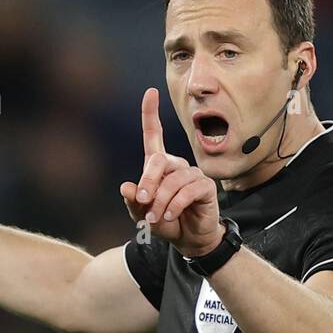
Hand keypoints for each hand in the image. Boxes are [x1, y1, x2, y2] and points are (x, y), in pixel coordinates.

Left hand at [120, 88, 222, 258]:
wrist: (189, 240)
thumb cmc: (166, 223)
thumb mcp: (143, 214)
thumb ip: (134, 201)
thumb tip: (126, 187)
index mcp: (160, 167)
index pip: (154, 135)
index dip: (151, 114)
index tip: (151, 92)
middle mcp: (177, 165)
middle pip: (159, 161)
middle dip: (148, 182)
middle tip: (143, 201)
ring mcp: (193, 175)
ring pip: (173, 181)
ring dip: (161, 202)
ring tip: (157, 218)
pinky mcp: (206, 187)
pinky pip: (188, 191)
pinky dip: (175, 205)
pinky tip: (170, 215)